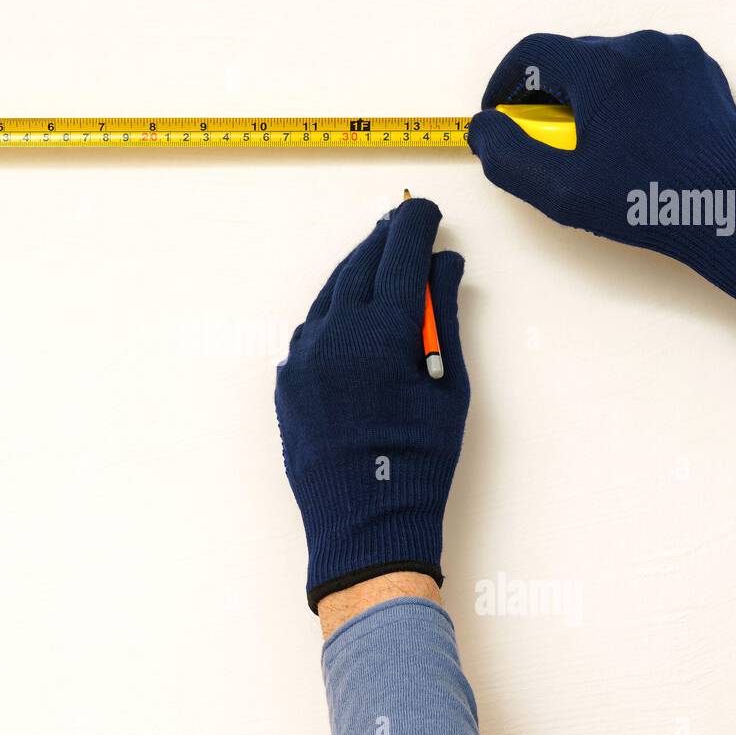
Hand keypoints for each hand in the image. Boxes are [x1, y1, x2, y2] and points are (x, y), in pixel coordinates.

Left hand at [274, 198, 469, 611]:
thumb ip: (441, 316)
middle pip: (360, 263)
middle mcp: (333, 334)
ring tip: (381, 263)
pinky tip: (353, 310)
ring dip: (357, 270)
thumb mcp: (448, 385)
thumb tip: (443, 264)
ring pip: (330, 291)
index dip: (417, 226)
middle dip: (386, 240)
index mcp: (381, 331)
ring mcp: (302, 356)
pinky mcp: (287, 379)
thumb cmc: (420, 458)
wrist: (364, 521)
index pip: (400, 253)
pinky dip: (335, 308)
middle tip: (406, 227)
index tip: (429, 213)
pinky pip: (312, 327)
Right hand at [467, 31, 735, 312]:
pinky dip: (627, 94)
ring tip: (591, 140)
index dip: (504, 83)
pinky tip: (630, 136)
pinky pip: (648, 70)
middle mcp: (640, 47)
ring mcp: (676, 54)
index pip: (531, 53)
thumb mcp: (559, 190)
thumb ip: (507, 154)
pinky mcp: (702, 69)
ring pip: (610, 63)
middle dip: (547, 94)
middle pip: (571, 57)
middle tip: (543, 139)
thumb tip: (484, 127)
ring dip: (588, 94)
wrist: (729, 209)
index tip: (498, 114)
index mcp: (602, 68)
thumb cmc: (646, 202)